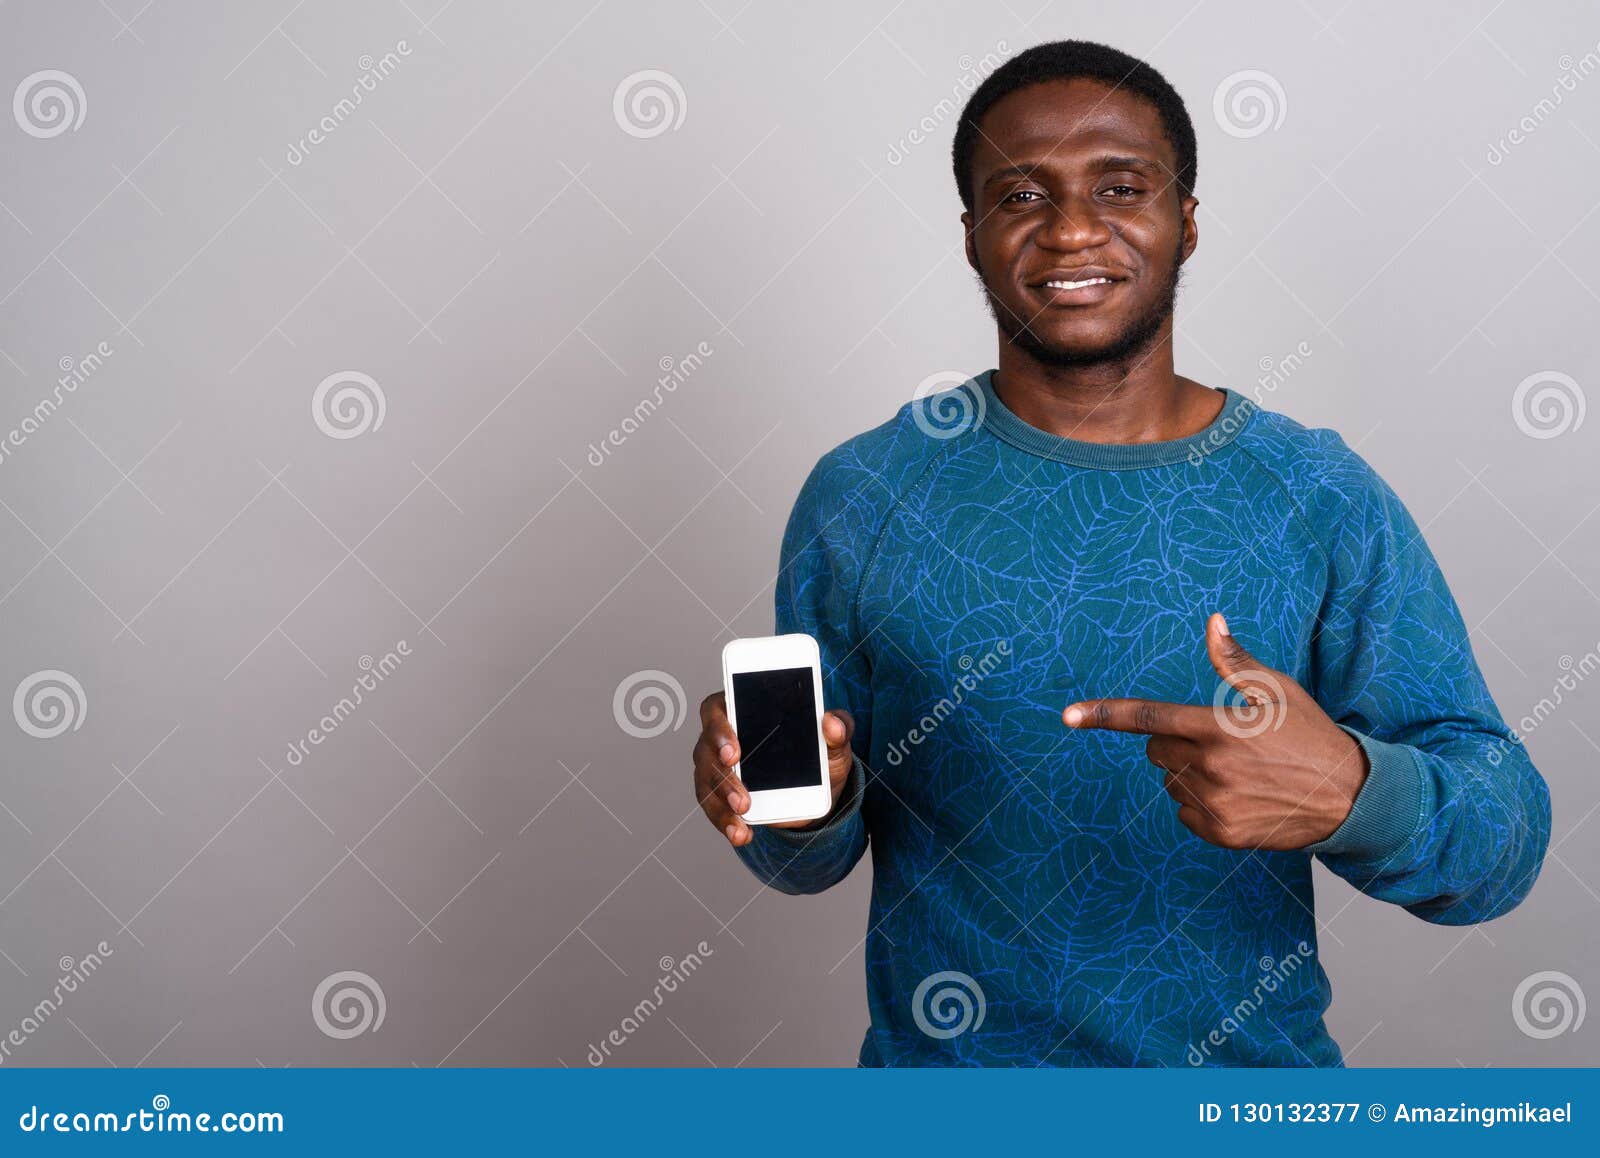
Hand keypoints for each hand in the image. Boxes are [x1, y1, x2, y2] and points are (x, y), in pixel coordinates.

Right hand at [693, 691, 855, 847]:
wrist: (816, 794)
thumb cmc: (817, 756)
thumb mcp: (833, 743)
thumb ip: (838, 728)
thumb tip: (832, 722)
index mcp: (742, 710)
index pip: (717, 710)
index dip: (719, 730)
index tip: (734, 751)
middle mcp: (721, 738)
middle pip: (707, 750)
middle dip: (723, 775)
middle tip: (742, 795)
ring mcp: (716, 767)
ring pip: (708, 781)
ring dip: (722, 801)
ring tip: (743, 813)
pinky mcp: (719, 794)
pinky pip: (713, 807)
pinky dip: (725, 822)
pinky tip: (741, 833)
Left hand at [1061, 613, 1369, 850]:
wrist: (1347, 797)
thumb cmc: (1308, 735)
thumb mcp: (1276, 691)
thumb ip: (1235, 662)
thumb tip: (1213, 622)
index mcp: (1217, 727)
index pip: (1147, 718)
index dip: (1102, 715)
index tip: (1067, 716)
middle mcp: (1210, 767)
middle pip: (1156, 750)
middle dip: (1177, 741)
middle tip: (1221, 742)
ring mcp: (1213, 803)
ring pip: (1170, 781)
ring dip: (1190, 773)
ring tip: (1238, 771)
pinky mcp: (1220, 833)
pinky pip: (1184, 812)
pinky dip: (1201, 804)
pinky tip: (1237, 796)